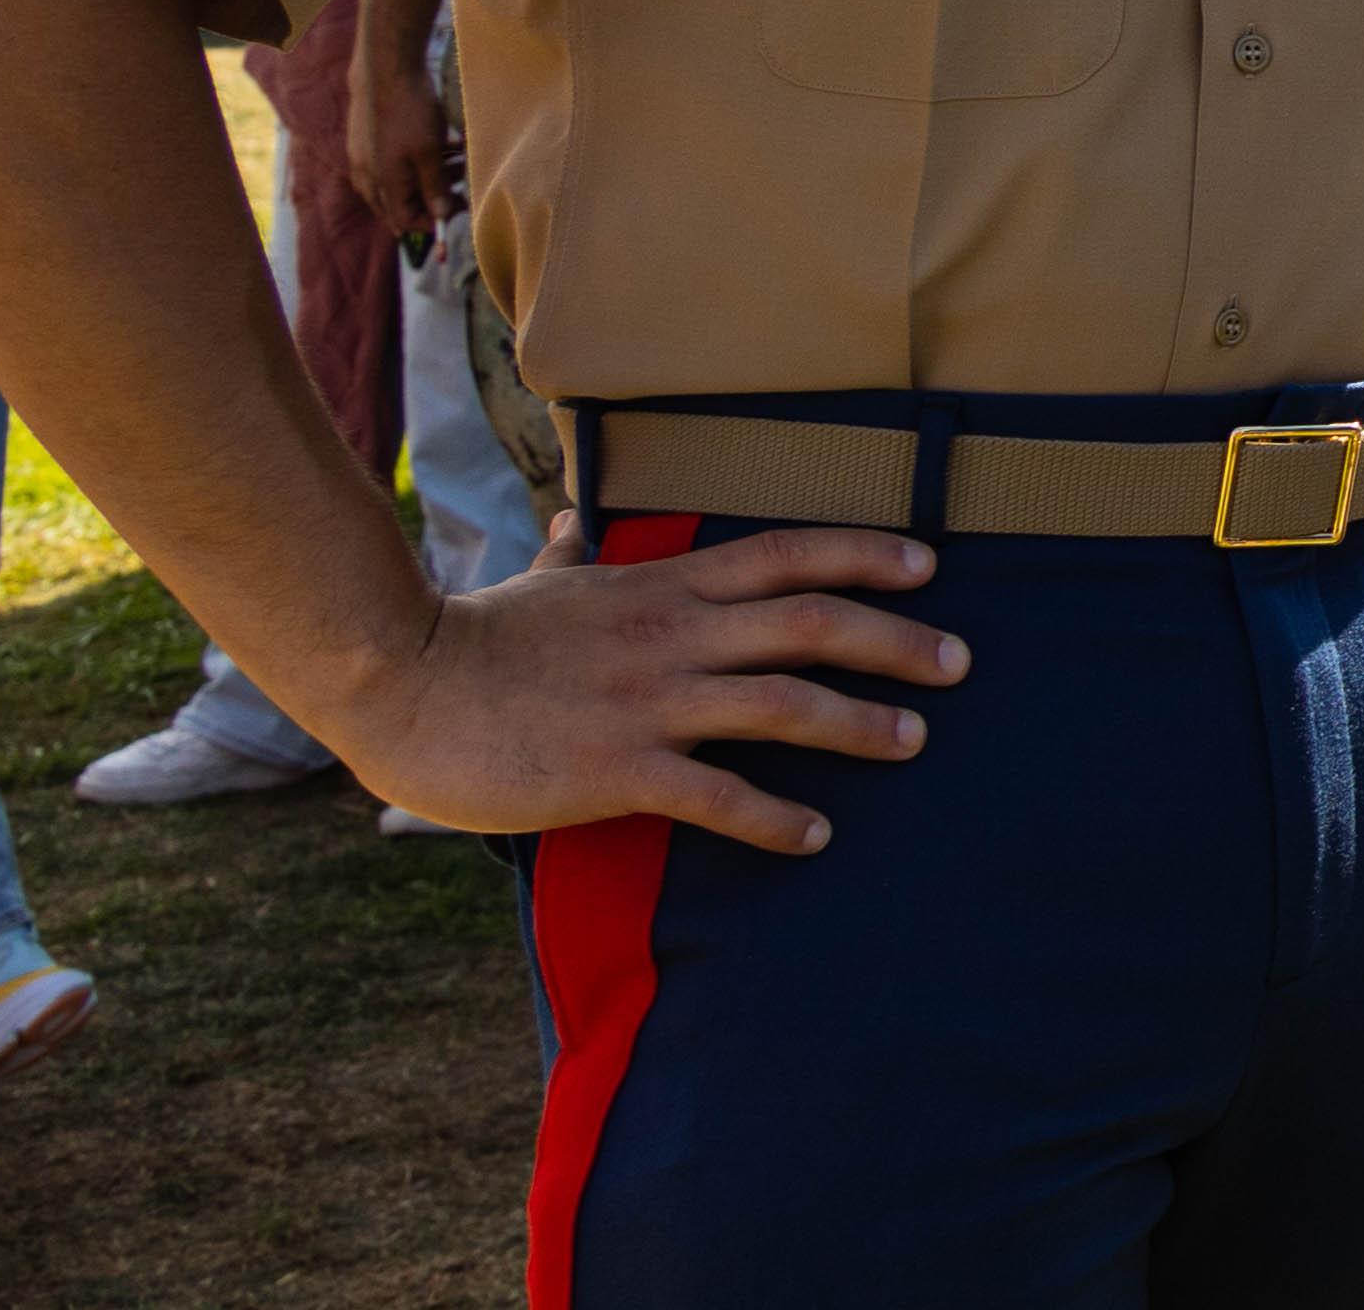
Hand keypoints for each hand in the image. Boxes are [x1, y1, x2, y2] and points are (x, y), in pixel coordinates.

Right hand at [324, 515, 967, 852]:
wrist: (402, 684)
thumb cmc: (470, 640)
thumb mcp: (535, 586)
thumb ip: (568, 560)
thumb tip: (567, 527)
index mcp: (661, 587)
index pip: (786, 555)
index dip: (864, 555)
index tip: (927, 564)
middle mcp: (673, 634)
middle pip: (811, 623)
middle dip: (896, 639)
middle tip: (961, 661)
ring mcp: (650, 700)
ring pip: (784, 704)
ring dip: (860, 724)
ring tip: (915, 739)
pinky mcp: (618, 768)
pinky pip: (718, 794)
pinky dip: (775, 817)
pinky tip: (814, 836)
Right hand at [348, 62, 454, 242]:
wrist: (386, 69)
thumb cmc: (410, 111)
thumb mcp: (429, 152)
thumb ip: (434, 186)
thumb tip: (440, 215)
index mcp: (381, 183)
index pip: (403, 220)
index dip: (432, 221)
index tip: (459, 209)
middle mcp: (368, 174)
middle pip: (401, 202)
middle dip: (434, 197)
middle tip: (462, 183)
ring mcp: (366, 155)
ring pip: (401, 179)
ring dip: (432, 176)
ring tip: (459, 160)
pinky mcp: (371, 138)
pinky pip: (397, 160)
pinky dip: (421, 159)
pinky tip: (446, 145)